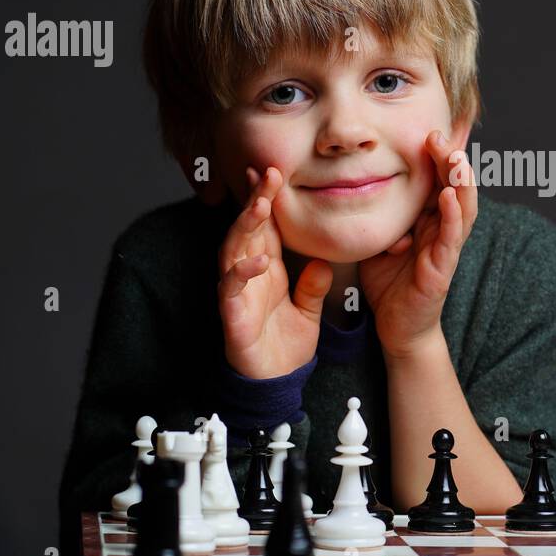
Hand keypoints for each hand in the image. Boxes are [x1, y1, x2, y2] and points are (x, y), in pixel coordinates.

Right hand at [218, 166, 332, 378]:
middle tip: (268, 173)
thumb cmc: (286, 346)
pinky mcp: (232, 315)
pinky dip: (242, 272)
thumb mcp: (309, 309)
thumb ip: (314, 284)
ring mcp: (237, 293)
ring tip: (259, 204)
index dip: (267, 199)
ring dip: (245, 226)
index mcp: (265, 268)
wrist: (277, 384)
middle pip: (247, 229)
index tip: (275, 171)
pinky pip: (232, 289)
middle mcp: (247, 275)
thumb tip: (323, 261)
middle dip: (256, 200)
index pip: (264, 226)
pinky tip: (257, 260)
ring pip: (233, 250)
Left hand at [359, 130, 477, 358]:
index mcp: (428, 219)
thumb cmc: (389, 281)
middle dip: (450, 159)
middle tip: (437, 135)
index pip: (437, 180)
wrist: (397, 326)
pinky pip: (451, 238)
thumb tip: (357, 180)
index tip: (425, 132)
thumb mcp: (379, 236)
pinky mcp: (442, 269)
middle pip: (454, 186)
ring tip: (455, 158)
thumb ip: (378, 211)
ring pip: (462, 208)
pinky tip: (449, 197)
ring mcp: (446, 248)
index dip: (435, 157)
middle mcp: (443, 229)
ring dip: (460, 181)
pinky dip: (453, 215)